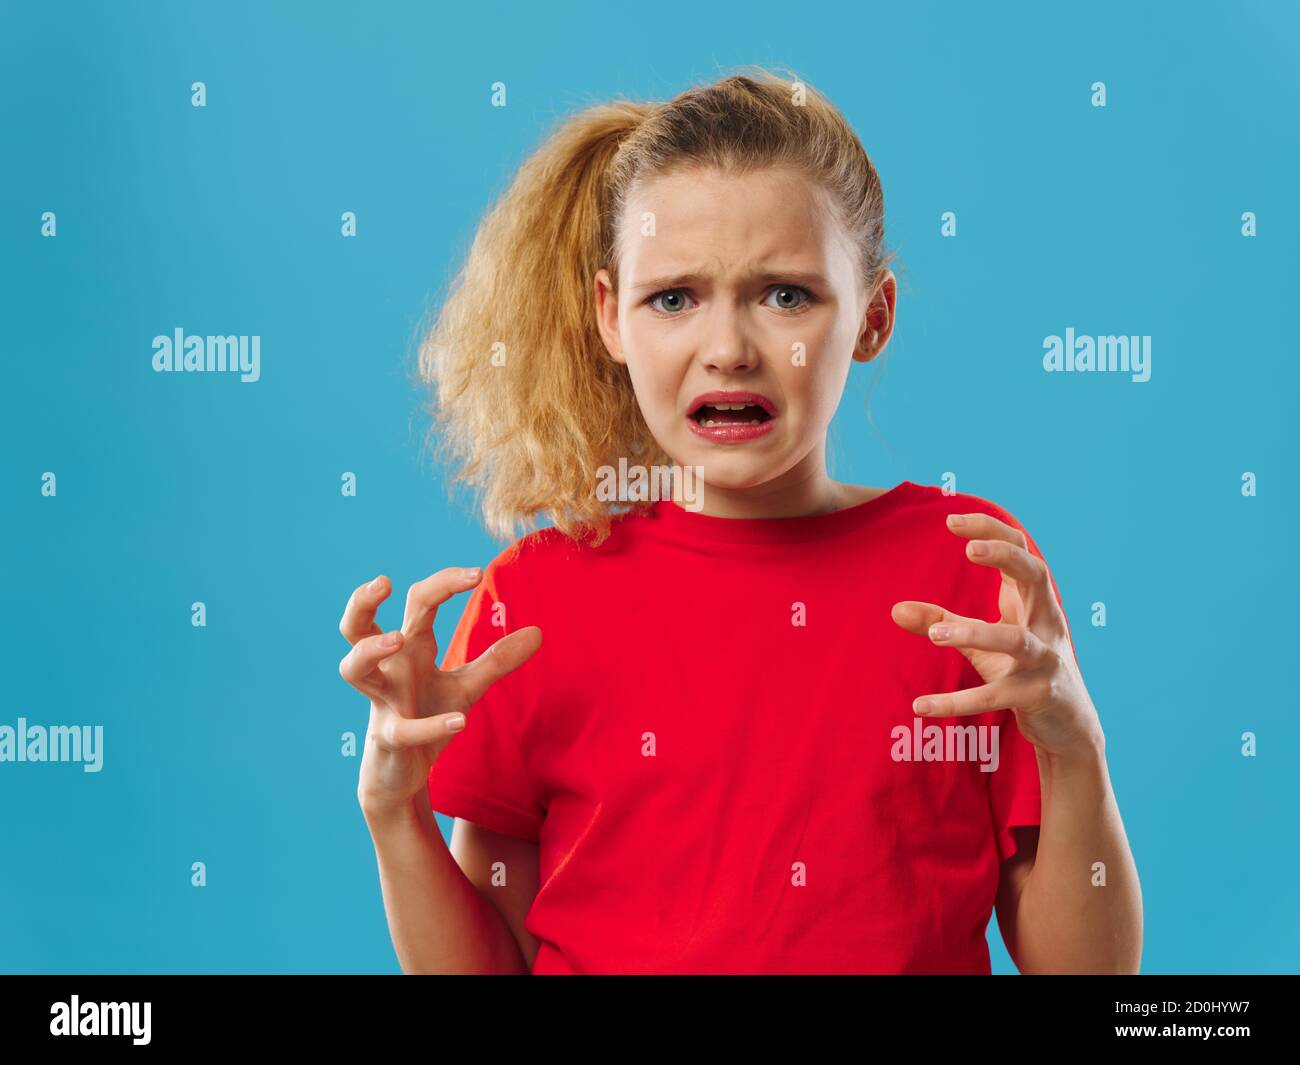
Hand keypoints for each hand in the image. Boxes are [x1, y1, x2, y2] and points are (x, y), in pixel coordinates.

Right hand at [338, 567, 541, 812]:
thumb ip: (497, 660)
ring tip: (399, 638)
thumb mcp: (467, 686)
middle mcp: (389, 669)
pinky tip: (459, 721)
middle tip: (383, 581)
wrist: (401, 773)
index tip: (477, 574)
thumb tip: (539, 632)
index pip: (418, 602)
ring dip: (369, 651)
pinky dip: (431, 726)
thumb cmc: (427, 714)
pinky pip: (402, 730)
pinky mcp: (389, 738)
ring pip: (354, 670)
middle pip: (356, 627)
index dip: (444, 583)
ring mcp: (383, 702)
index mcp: (410, 649)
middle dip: (362, 601)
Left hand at [890, 512, 1102, 758]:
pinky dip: (958, 702)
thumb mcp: (981, 643)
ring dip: (976, 634)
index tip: (952, 520)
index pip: (1021, 552)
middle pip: (1037, 577)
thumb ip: (942, 621)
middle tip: (969, 549)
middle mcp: (1046, 624)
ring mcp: (1045, 661)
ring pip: (1017, 640)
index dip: (991, 533)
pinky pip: (996, 696)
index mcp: (1033, 603)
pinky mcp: (1037, 696)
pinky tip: (921, 705)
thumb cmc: (1022, 671)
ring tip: (935, 634)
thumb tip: (895, 609)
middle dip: (1007, 558)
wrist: (1069, 726)